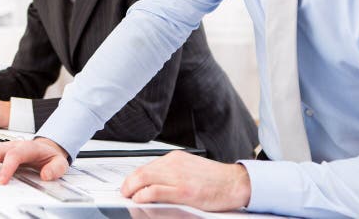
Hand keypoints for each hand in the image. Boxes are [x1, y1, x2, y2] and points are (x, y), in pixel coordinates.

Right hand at [0, 138, 68, 182]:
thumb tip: (46, 175)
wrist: (46, 147)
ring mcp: (3, 146)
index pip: (15, 155)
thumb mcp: (59, 162)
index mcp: (28, 148)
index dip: (7, 168)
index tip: (1, 182)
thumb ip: (55, 168)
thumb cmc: (49, 156)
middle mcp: (12, 145)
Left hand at [121, 150, 250, 211]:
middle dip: (128, 183)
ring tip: (128, 197)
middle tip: (124, 192)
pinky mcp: (183, 191)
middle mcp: (174, 164)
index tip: (129, 184)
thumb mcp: (190, 169)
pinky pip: (156, 191)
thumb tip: (153, 183)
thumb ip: (172, 173)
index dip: (134, 176)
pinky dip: (143, 195)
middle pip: (142, 171)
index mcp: (176, 158)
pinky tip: (139, 200)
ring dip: (132, 189)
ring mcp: (178, 177)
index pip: (147, 165)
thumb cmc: (215, 179)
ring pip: (145, 179)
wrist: (234, 183)